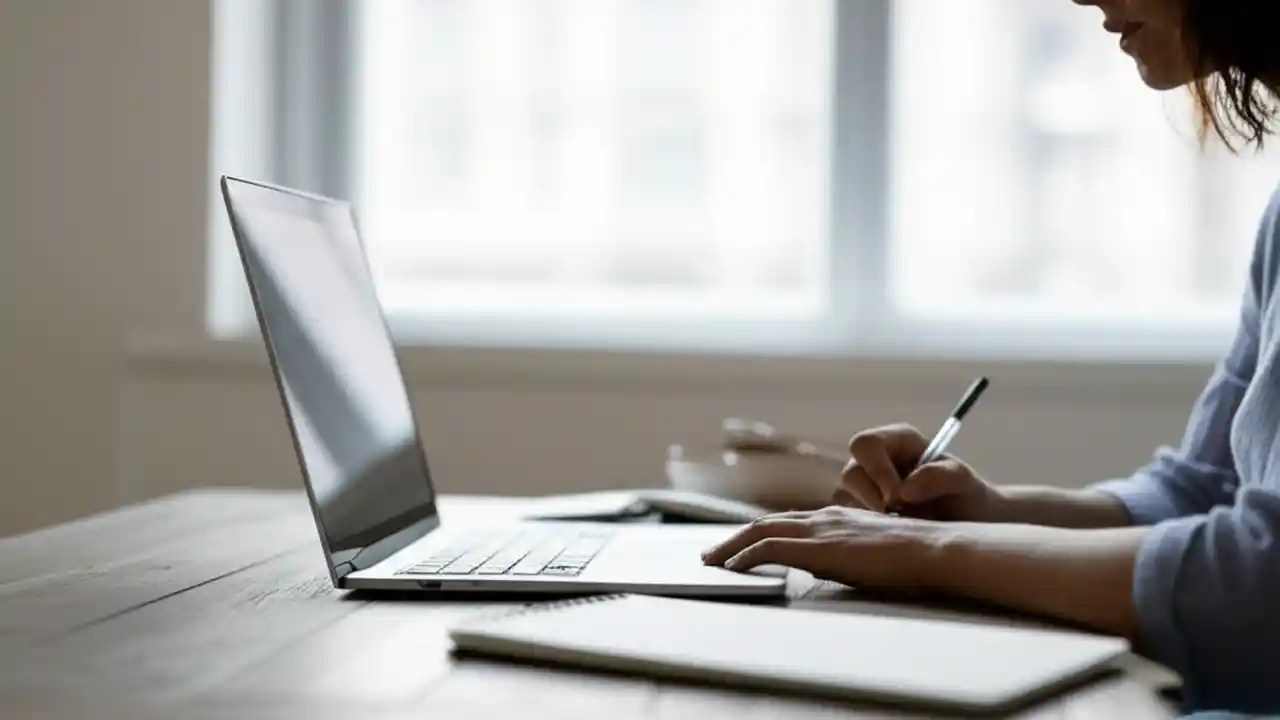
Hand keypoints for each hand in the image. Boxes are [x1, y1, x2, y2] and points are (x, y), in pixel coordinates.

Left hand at [701, 506, 949, 592]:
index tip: (740, 546)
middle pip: (766, 523)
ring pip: (761, 531)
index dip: (759, 533)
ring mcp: (819, 530)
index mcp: (835, 519)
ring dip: (731, 547)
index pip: (786, 522)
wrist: (932, 550)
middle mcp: (823, 518)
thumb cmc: (912, 557)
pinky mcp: (818, 547)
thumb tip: (828, 563)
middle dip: (735, 539)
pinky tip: (734, 568)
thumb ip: (846, 552)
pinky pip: (770, 549)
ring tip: (712, 562)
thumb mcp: (872, 550)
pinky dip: (746, 557)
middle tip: (712, 553)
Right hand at [835, 423, 1006, 521]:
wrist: (971, 524)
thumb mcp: (963, 481)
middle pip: (851, 471)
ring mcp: (869, 487)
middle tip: (898, 515)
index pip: (867, 443)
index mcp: (897, 441)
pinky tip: (895, 533)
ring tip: (904, 524)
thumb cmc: (967, 495)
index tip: (896, 498)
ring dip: (872, 515)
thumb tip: (903, 491)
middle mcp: (877, 460)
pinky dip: (869, 529)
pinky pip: (852, 519)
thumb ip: (939, 476)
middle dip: (871, 497)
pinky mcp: (865, 511)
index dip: (876, 469)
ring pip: (847, 497)